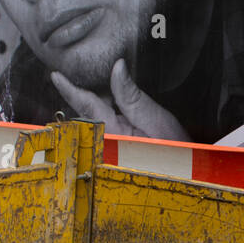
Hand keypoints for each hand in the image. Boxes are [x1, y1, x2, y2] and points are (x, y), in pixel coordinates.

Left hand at [50, 58, 189, 139]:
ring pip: (94, 120)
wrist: (186, 174)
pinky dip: (106, 116)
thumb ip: (132, 95)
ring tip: (112, 95)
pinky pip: (103, 129)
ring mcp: (108, 147)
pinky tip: (119, 111)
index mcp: (111, 132)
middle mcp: (105, 141)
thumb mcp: (156, 120)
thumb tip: (117, 68)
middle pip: (87, 111)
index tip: (56, 76)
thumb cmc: (174, 151)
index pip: (84, 103)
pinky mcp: (115, 151)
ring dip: (100, 105)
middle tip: (94, 77)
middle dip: (89, 94)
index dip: (69, 88)